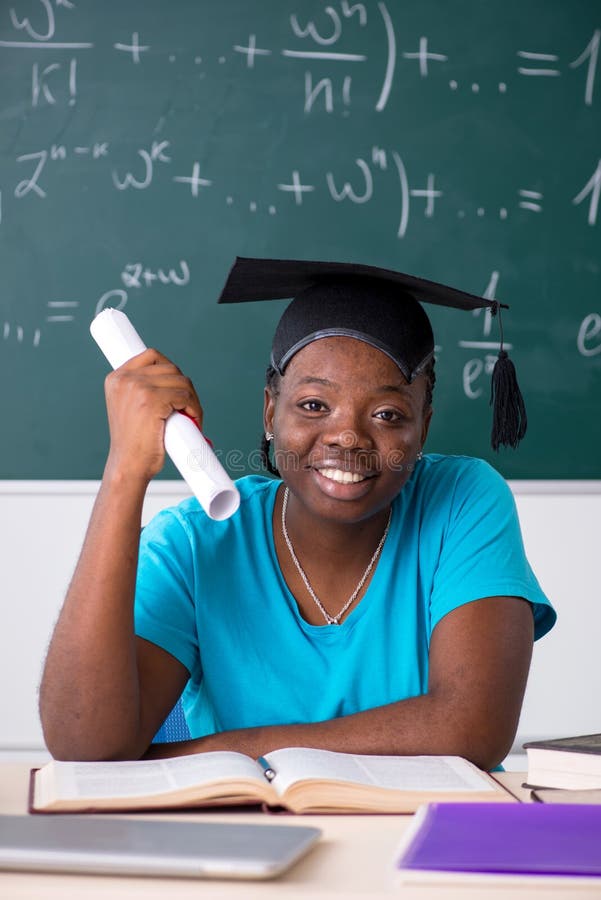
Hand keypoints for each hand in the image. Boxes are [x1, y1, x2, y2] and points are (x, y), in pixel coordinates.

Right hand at [104, 348, 202, 482]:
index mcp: (116, 378)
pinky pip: (184, 396)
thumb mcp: (129, 408)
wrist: (127, 466)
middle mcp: (125, 379)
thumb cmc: (133, 443)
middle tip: (189, 409)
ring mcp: (137, 388)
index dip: (170, 369)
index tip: (179, 387)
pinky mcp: (152, 401)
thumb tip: (174, 377)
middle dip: (185, 387)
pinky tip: (193, 420)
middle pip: (171, 368)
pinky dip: (194, 408)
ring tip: (192, 417)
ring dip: (192, 399)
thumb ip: (142, 390)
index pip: (152, 356)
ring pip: (181, 381)